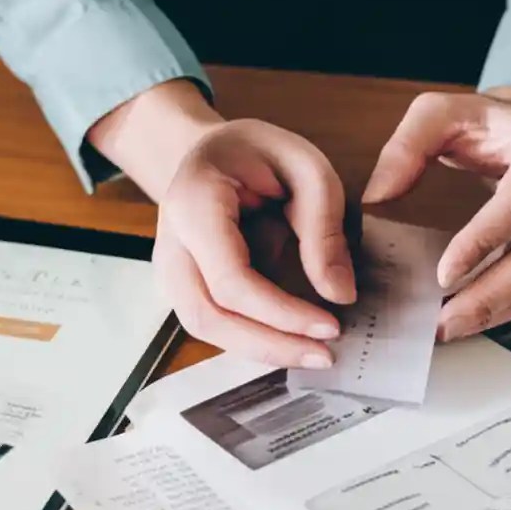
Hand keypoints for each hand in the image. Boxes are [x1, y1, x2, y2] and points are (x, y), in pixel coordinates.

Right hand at [155, 119, 357, 367]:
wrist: (210, 153)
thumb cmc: (256, 154)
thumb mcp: (305, 167)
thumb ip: (322, 228)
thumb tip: (340, 294)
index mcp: (194, 204)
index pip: (230, 280)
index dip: (280, 312)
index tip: (330, 325)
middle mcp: (171, 243)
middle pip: (208, 317)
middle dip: (268, 345)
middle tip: (324, 355)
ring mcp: (170, 268)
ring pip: (205, 328)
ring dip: (260, 348)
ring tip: (311, 352)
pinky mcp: (183, 286)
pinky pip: (214, 322)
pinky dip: (252, 336)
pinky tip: (290, 338)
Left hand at [362, 89, 510, 341]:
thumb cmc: (484, 122)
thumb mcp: (440, 112)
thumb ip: (406, 146)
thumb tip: (377, 197)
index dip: (483, 242)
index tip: (444, 274)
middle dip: (489, 296)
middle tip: (442, 320)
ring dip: (495, 313)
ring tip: (446, 329)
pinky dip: (504, 314)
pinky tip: (466, 323)